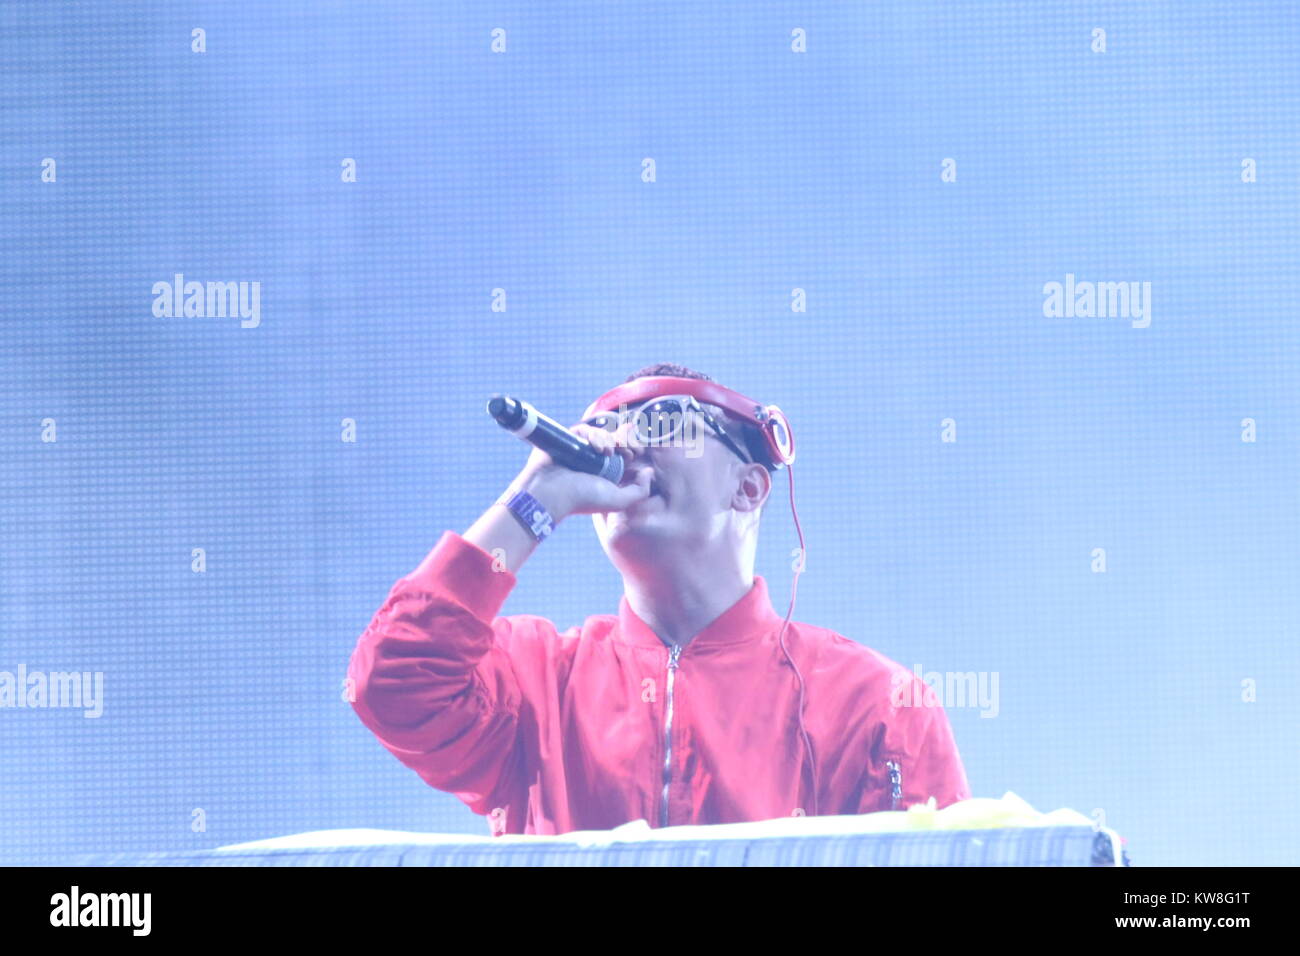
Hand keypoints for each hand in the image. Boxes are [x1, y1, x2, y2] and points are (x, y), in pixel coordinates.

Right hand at [509, 420, 650, 520]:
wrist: (552, 493)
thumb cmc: (582, 499)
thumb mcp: (618, 501)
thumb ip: (640, 490)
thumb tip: (648, 472)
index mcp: (606, 472)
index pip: (623, 453)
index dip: (632, 447)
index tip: (638, 450)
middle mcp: (593, 459)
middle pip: (615, 440)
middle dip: (625, 441)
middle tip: (629, 448)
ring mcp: (580, 448)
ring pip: (601, 433)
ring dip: (609, 440)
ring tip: (609, 453)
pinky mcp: (568, 439)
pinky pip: (584, 429)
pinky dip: (593, 436)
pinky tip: (597, 449)